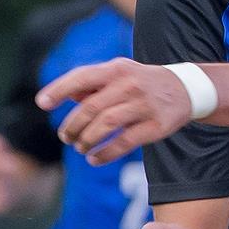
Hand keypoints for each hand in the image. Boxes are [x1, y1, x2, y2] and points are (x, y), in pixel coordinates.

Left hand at [37, 58, 190, 165]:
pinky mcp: (156, 125)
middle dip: (72, 126)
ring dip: (86, 140)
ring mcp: (144, 105)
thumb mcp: (119, 73)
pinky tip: (94, 159)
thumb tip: (66, 96)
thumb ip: (93, 84)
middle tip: (65, 136)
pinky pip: (125, 142)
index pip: (81, 77)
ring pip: (106, 125)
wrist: (186, 89)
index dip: (59, 90)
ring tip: (79, 147)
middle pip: (91, 108)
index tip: (42, 103)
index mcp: (116, 69)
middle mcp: (130, 85)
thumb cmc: (142, 82)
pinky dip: (105, 153)